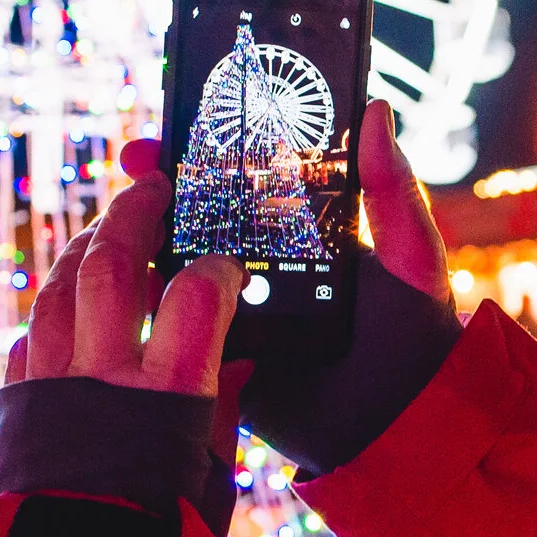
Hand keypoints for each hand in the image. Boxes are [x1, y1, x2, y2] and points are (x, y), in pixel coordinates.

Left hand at [5, 172, 244, 396]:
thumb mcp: (211, 473)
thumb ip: (223, 409)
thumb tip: (235, 366)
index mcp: (166, 398)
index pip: (196, 296)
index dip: (217, 269)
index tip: (226, 269)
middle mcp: (100, 380)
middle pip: (111, 266)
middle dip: (133, 213)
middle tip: (153, 188)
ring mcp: (48, 388)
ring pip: (58, 288)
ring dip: (87, 248)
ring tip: (110, 230)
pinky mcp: (14, 407)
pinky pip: (29, 336)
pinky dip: (56, 309)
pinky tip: (73, 301)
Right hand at [95, 102, 462, 477]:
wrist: (401, 428)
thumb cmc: (417, 338)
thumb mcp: (412, 257)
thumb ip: (393, 191)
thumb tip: (377, 109)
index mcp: (302, 234)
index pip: (247, 183)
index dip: (207, 155)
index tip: (174, 132)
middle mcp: (263, 267)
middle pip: (200, 218)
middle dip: (160, 191)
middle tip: (137, 166)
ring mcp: (238, 312)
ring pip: (178, 269)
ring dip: (144, 242)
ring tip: (120, 219)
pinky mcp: (221, 359)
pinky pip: (175, 328)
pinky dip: (149, 306)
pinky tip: (128, 285)